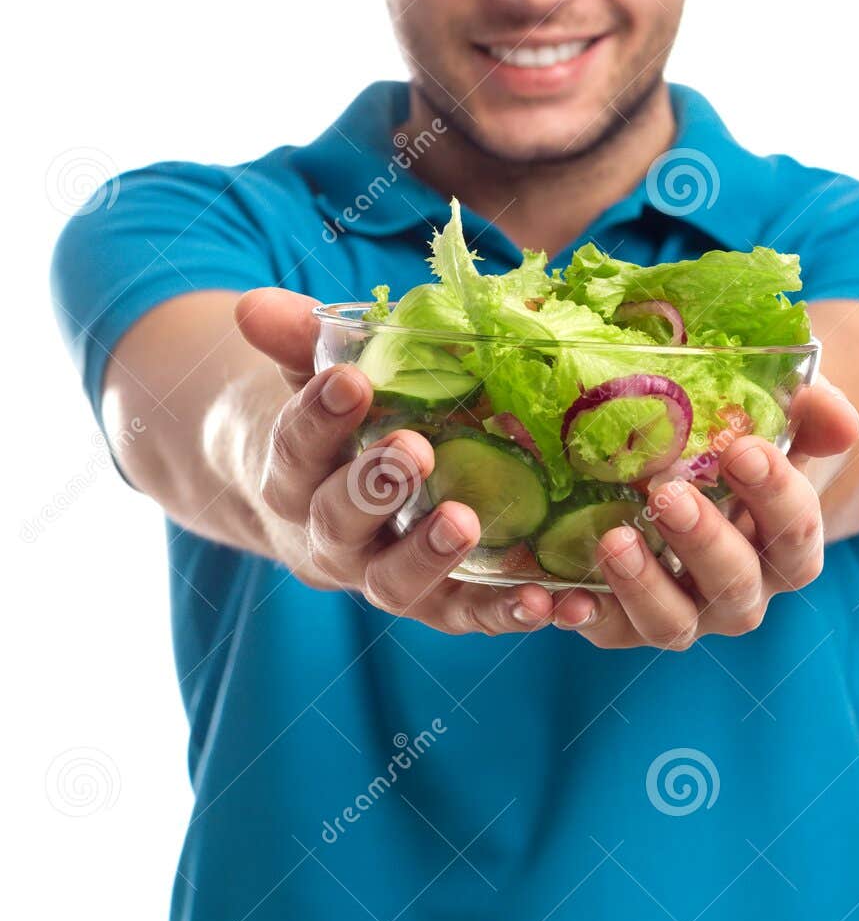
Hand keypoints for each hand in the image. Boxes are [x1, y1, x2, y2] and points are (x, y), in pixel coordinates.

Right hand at [234, 288, 558, 633]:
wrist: (338, 505)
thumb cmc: (342, 422)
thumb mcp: (318, 372)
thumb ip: (299, 337)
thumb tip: (252, 304)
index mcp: (294, 475)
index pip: (294, 447)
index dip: (318, 417)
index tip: (351, 381)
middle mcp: (328, 536)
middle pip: (338, 521)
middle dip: (374, 487)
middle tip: (413, 451)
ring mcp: (379, 575)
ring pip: (393, 582)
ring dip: (428, 554)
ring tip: (465, 521)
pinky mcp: (436, 605)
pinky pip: (465, 615)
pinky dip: (502, 613)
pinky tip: (544, 599)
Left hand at [550, 376, 858, 649]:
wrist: (688, 480)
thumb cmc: (737, 446)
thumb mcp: (777, 420)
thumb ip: (811, 412)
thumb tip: (842, 420)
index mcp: (784, 546)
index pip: (796, 534)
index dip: (776, 496)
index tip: (744, 449)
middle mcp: (740, 591)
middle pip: (735, 586)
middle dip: (703, 542)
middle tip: (667, 494)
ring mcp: (685, 613)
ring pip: (674, 624)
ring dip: (644, 587)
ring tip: (612, 540)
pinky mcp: (626, 623)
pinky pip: (607, 632)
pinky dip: (584, 616)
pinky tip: (560, 599)